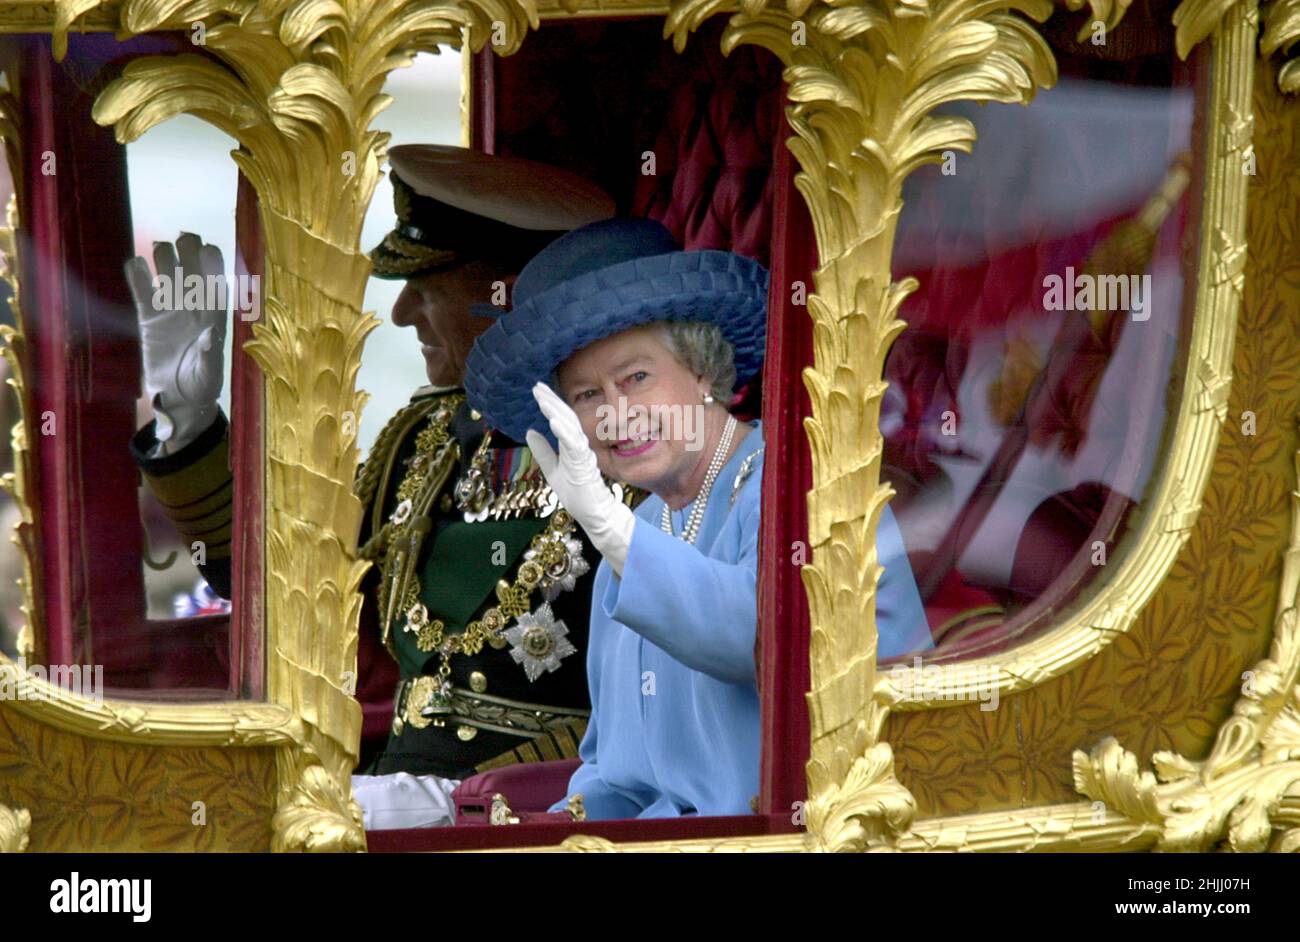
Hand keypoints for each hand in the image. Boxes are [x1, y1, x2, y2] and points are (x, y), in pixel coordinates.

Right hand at [125, 233, 226, 452]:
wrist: (179, 398)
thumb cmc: (202, 385)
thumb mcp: (208, 373)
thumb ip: (209, 353)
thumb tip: (211, 334)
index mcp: (214, 314)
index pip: (215, 278)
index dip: (213, 261)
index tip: (208, 248)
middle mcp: (193, 305)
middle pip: (192, 266)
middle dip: (189, 250)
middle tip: (182, 240)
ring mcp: (170, 308)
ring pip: (167, 270)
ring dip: (164, 256)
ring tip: (160, 251)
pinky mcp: (148, 316)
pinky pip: (141, 288)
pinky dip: (136, 274)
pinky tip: (135, 264)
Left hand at [526, 382, 635, 576]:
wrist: (595, 516)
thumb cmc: (579, 495)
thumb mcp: (553, 470)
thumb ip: (543, 451)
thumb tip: (530, 431)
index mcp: (573, 446)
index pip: (562, 420)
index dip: (550, 404)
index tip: (538, 390)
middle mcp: (580, 447)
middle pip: (566, 418)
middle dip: (551, 401)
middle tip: (537, 386)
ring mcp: (583, 456)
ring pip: (570, 427)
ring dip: (556, 412)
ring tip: (543, 399)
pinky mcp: (585, 467)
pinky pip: (574, 446)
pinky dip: (564, 432)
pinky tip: (553, 421)